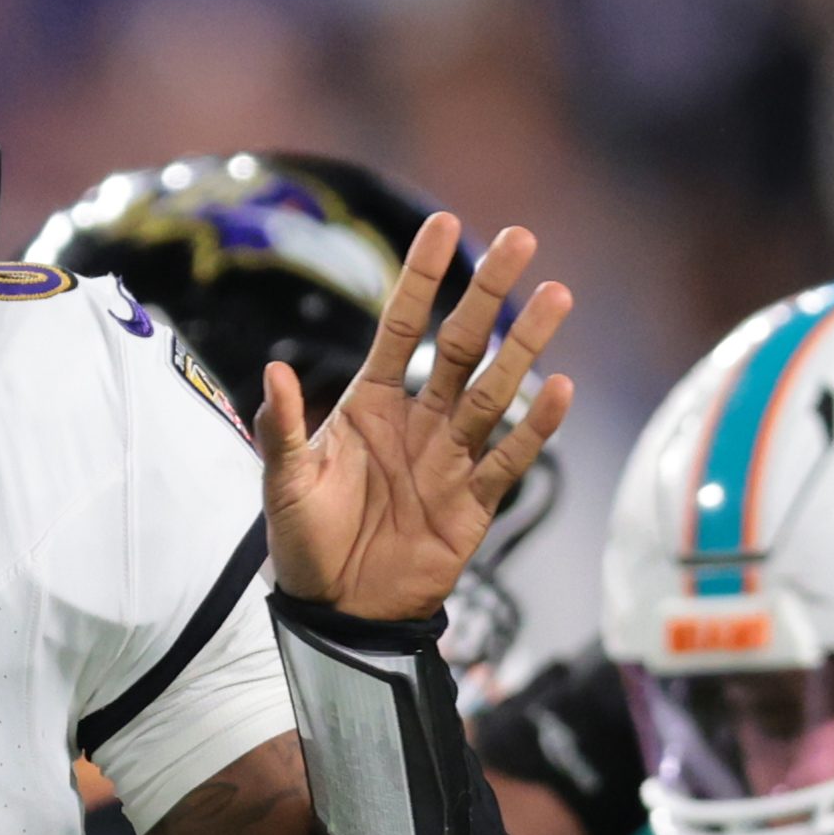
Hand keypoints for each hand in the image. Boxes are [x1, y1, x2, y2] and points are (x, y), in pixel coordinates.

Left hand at [258, 216, 572, 618]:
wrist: (336, 611)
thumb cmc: (304, 543)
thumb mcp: (283, 483)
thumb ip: (282, 428)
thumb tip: (275, 371)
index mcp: (371, 403)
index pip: (402, 326)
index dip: (421, 277)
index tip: (443, 222)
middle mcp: (418, 420)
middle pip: (462, 345)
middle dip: (488, 292)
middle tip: (520, 238)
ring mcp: (450, 459)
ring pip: (494, 392)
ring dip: (524, 346)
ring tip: (557, 296)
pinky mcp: (474, 505)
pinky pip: (509, 460)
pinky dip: (534, 428)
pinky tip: (558, 388)